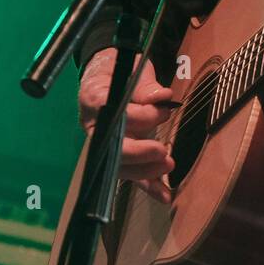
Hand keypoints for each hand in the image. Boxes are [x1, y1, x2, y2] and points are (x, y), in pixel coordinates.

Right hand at [78, 47, 176, 204]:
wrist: (107, 72)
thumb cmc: (120, 69)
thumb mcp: (133, 69)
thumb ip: (146, 86)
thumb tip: (163, 96)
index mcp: (94, 100)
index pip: (114, 114)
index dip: (140, 116)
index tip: (164, 109)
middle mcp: (95, 126)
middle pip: (112, 148)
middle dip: (138, 152)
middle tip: (162, 150)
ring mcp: (105, 143)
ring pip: (120, 165)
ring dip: (146, 171)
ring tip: (169, 166)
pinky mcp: (118, 153)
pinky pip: (131, 173)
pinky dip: (148, 186)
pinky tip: (164, 195)